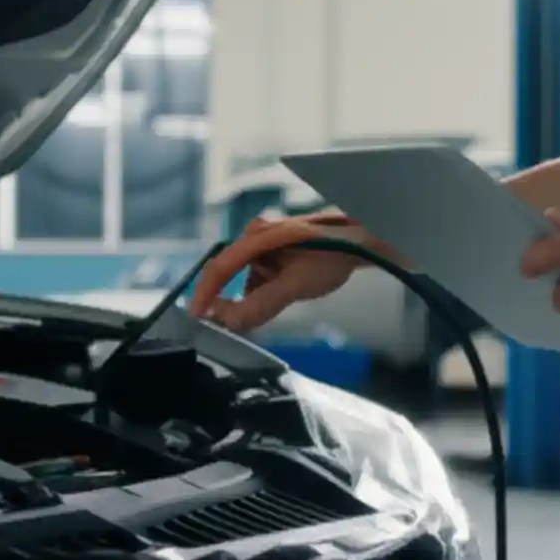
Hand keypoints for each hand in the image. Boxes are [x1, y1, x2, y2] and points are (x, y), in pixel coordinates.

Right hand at [188, 213, 377, 332]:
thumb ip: (260, 304)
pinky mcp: (275, 250)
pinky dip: (267, 289)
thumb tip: (228, 321)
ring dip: (256, 295)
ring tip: (285, 298)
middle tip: (241, 323)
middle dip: (235, 300)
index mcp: (257, 237)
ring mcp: (266, 242)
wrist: (363, 242)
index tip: (196, 319)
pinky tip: (287, 291)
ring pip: (247, 277)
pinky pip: (260, 275)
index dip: (205, 295)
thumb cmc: (333, 255)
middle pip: (232, 274)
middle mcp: (256, 235)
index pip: (219, 268)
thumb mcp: (296, 285)